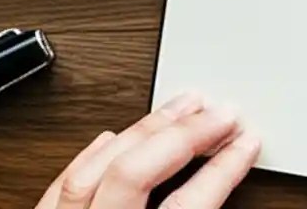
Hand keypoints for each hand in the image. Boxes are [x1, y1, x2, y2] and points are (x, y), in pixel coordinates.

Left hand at [36, 93, 260, 208]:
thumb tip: (224, 184)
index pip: (187, 207)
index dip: (222, 169)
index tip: (247, 143)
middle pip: (136, 172)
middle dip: (185, 135)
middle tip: (221, 113)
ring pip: (95, 170)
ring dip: (143, 131)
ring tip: (179, 108)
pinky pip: (60, 187)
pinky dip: (90, 156)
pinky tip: (111, 137)